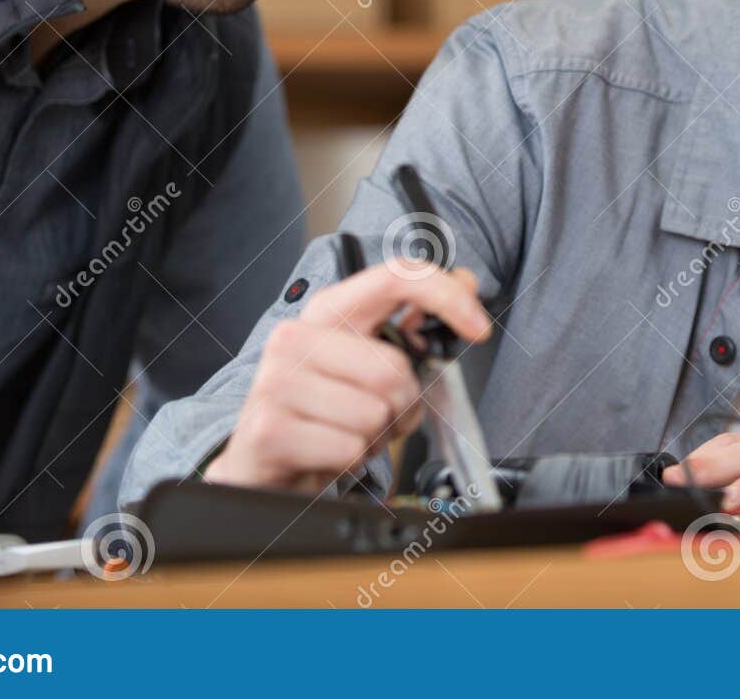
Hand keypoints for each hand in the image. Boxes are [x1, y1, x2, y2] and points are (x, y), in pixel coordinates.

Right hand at [204, 263, 489, 491]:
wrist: (262, 463)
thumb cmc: (324, 409)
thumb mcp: (371, 361)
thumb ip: (416, 322)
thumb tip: (465, 281)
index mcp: (327, 310)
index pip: (396, 276)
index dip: (446, 296)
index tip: (477, 328)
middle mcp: (295, 336)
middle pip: (395, 369)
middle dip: (400, 405)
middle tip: (374, 413)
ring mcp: (277, 381)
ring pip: (376, 413)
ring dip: (375, 437)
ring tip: (345, 432)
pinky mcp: (269, 429)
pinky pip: (351, 449)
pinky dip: (352, 461)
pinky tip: (326, 453)